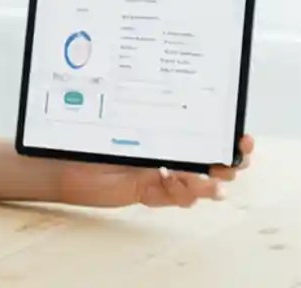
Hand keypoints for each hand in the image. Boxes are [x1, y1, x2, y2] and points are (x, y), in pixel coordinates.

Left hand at [54, 135, 255, 208]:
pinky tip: (179, 185)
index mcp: (163, 126)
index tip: (242, 137)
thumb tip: (175, 103)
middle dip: (229, 161)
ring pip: (196, 182)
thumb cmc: (83, 131)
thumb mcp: (117, 117)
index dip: (227, 135)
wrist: (58, 159)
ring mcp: (158, 171)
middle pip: (209, 158)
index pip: (203, 129)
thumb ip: (143, 116)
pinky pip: (173, 197)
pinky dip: (181, 193)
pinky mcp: (147, 190)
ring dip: (208, 182)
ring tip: (210, 182)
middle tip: (233, 160)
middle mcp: (165, 148)